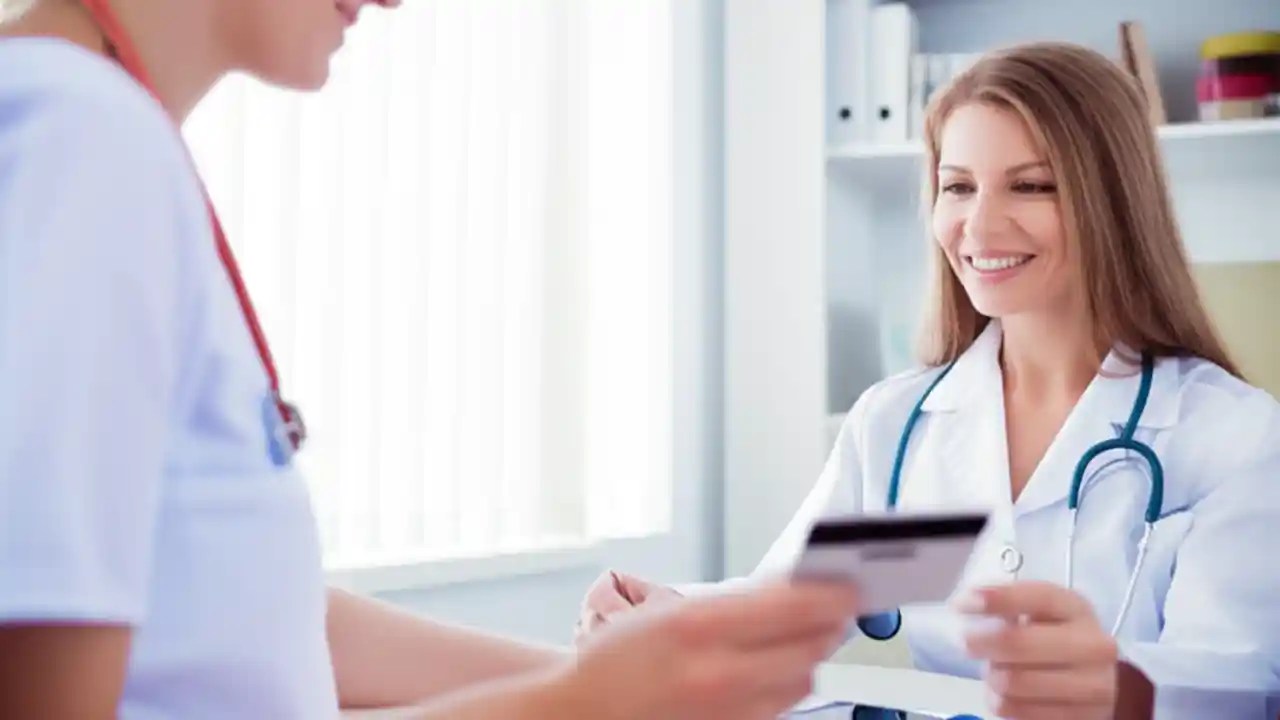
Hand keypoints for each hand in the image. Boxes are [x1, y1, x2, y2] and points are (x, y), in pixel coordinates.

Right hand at [558, 580, 858, 719]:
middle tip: (842, 603)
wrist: (584, 714)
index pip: (793, 607)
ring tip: (815, 632)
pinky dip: (792, 682)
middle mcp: (717, 673)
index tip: (850, 581)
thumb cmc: (619, 660)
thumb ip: (735, 604)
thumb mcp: (668, 611)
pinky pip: (782, 706)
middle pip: (810, 648)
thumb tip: (794, 589)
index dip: (833, 593)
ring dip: (816, 654)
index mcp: (698, 627)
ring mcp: (727, 711)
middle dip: (832, 624)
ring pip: (804, 680)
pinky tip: (784, 665)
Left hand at [957, 581, 1117, 719]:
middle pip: (1017, 643)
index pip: (1037, 598)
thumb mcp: (1041, 611)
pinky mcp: (1080, 717)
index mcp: (1078, 609)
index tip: (961, 604)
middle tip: (966, 643)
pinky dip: (998, 700)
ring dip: (990, 676)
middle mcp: (1093, 647)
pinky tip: (1005, 692)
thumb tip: (966, 604)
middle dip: (980, 642)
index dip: (996, 599)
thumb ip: (1009, 603)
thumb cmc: (1055, 635)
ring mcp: (1092, 687)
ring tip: (994, 669)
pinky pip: (1016, 710)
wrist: (1096, 677)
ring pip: (1012, 682)